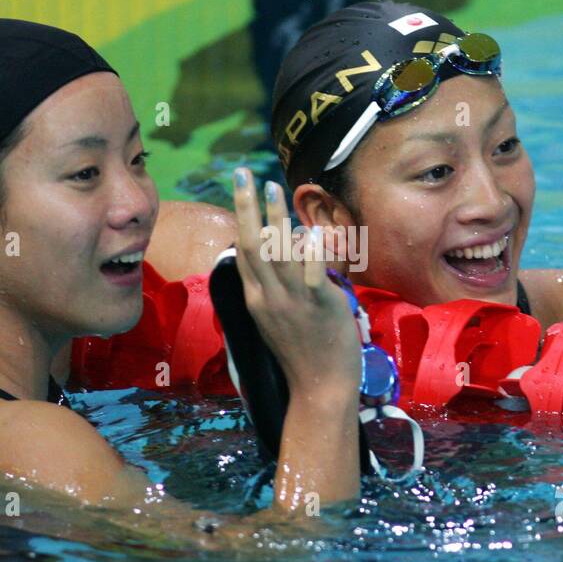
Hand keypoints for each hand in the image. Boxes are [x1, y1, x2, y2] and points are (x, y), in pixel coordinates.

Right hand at [231, 168, 361, 397]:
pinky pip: (310, 272)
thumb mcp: (275, 321)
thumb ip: (270, 291)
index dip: (242, 219)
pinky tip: (309, 230)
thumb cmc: (303, 353)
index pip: (243, 253)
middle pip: (251, 243)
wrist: (320, 388)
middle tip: (242, 173)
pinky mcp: (318, 304)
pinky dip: (308, 251)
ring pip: (277, 251)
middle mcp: (267, 297)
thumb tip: (272, 258)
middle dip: (246, 205)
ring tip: (273, 186)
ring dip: (274, 216)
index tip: (243, 190)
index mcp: (256, 300)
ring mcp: (291, 301)